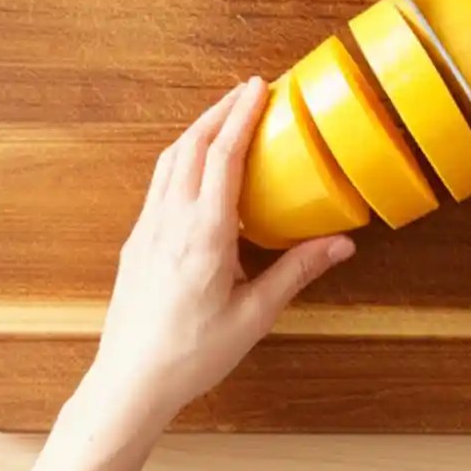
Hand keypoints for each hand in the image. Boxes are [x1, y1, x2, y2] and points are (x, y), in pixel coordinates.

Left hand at [92, 77, 355, 422]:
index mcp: (203, 234)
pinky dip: (181, 160)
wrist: (130, 381)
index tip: (259, 88)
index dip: (242, 115)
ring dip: (197, 131)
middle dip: (220, 111)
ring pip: (169, 160)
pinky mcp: (136, 242)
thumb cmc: (191, 355)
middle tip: (247, 92)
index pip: (223, 156)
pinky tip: (196, 170)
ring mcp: (148, 229)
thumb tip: (340, 244)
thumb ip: (297, 271)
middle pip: (191, 145)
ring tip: (223, 118)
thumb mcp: (254, 314)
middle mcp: (170, 221)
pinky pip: (159, 184)